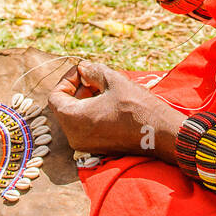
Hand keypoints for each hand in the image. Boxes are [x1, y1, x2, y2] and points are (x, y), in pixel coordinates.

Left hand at [47, 61, 184, 160]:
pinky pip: (85, 127)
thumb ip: (92, 72)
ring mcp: (86, 144)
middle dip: (77, 88)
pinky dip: (91, 112)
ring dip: (85, 99)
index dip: (67, 79)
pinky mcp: (97, 147)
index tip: (84, 71)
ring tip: (104, 87)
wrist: (161, 133)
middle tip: (94, 77)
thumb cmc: (137, 106)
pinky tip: (109, 101)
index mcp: (73, 119)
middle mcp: (74, 136)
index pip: (55, 97)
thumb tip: (83, 68)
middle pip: (64, 107)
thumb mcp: (113, 80)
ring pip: (75, 117)